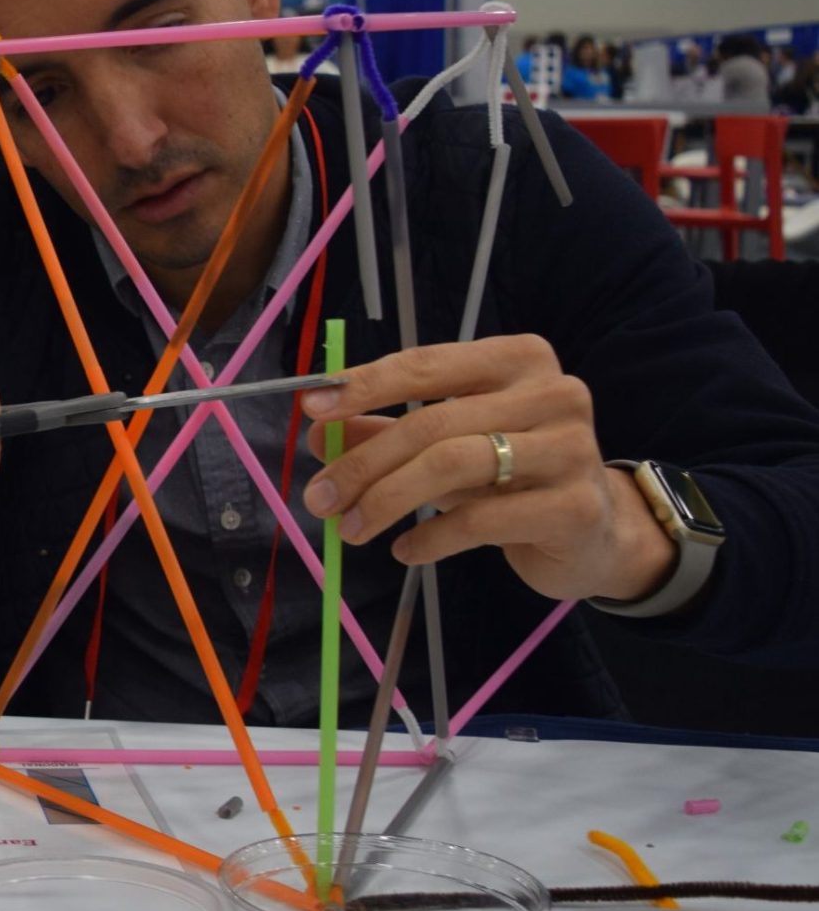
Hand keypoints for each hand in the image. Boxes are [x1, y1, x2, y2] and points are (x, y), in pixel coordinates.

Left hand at [300, 334, 674, 603]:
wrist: (597, 531)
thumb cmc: (514, 476)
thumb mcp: (449, 446)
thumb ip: (387, 433)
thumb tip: (316, 433)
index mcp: (517, 359)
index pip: (426, 364)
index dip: (364, 385)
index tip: (312, 408)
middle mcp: (552, 392)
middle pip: (433, 421)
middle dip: (365, 462)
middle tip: (320, 496)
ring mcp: (570, 448)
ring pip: (453, 466)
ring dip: (387, 500)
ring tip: (350, 530)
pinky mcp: (573, 506)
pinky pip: (479, 520)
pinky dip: (429, 538)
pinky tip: (404, 551)